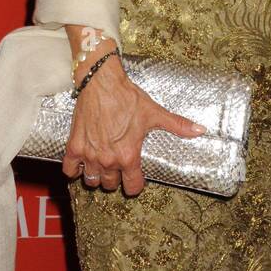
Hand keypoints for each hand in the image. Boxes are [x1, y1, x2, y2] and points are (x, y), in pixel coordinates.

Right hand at [62, 56, 205, 195]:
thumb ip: (177, 125)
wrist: (102, 83)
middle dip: (116, 179)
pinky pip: (70, 170)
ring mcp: (89, 155)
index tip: (135, 178)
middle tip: (118, 167)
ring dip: (97, 177)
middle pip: (111, 185)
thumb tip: (200, 130)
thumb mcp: (155, 113)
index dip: (136, 185)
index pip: (133, 187)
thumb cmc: (128, 98)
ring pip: (91, 181)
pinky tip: (82, 162)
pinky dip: (75, 169)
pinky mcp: (74, 147)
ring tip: (102, 166)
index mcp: (129, 156)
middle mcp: (108, 160)